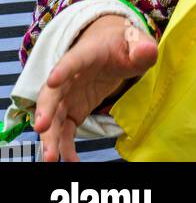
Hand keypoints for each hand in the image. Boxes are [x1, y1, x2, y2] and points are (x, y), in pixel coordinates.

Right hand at [33, 13, 157, 161]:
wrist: (111, 47)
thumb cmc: (122, 43)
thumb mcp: (136, 41)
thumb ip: (142, 47)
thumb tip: (147, 51)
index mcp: (88, 53)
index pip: (73, 59)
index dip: (63, 69)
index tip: (53, 80)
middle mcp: (70, 76)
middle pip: (53, 93)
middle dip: (45, 110)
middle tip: (41, 128)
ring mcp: (69, 95)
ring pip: (54, 116)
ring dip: (50, 137)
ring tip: (50, 158)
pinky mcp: (73, 110)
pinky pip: (65, 130)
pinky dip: (65, 146)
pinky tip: (70, 161)